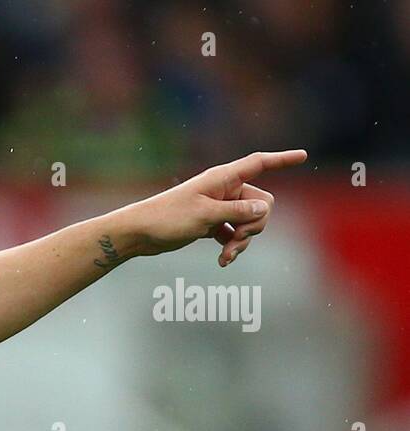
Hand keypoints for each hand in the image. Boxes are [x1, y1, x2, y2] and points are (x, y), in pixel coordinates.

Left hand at [123, 149, 307, 266]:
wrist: (140, 234)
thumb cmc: (168, 218)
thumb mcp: (205, 216)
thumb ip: (237, 212)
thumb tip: (266, 207)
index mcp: (222, 179)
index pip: (259, 164)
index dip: (282, 160)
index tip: (304, 156)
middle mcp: (224, 190)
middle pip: (262, 203)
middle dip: (255, 225)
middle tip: (238, 240)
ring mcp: (219, 208)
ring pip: (249, 222)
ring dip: (243, 240)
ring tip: (226, 256)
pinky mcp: (212, 224)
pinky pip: (235, 234)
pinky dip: (232, 246)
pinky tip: (222, 261)